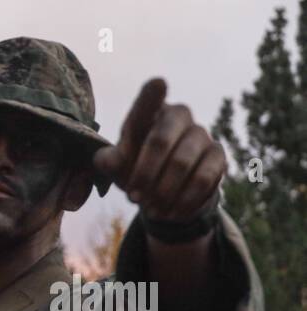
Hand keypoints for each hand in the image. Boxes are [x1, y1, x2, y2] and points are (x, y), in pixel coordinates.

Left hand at [93, 78, 225, 221]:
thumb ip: (110, 161)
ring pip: (182, 163)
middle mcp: (179, 116)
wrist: (166, 192)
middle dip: (144, 173)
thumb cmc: (136, 169)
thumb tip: (107, 159)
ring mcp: (201, 134)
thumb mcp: (118, 167)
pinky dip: (184, 200)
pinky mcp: (218, 156)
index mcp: (150, 113)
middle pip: (160, 140)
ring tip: (150, 209)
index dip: (153, 94)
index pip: (148, 101)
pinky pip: (204, 178)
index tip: (158, 84)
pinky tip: (171, 212)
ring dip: (162, 191)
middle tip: (133, 198)